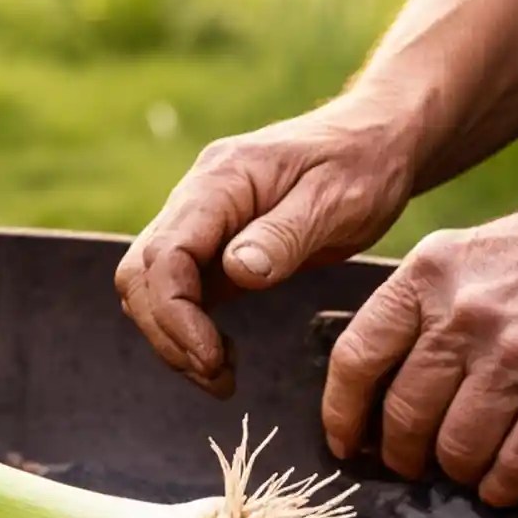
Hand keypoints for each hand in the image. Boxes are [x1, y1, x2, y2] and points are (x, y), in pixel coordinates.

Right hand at [114, 96, 421, 396]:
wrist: (376, 140)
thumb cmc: (363, 163)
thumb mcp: (338, 199)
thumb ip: (285, 235)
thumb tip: (237, 270)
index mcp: (222, 180)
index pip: (165, 253)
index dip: (175, 313)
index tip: (210, 357)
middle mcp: (197, 197)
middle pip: (141, 273)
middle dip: (166, 333)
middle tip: (215, 377)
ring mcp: (201, 222)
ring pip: (150, 286)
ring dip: (172, 337)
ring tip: (219, 376)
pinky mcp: (213, 246)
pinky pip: (178, 290)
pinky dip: (188, 329)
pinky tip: (223, 354)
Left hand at [322, 172, 517, 506]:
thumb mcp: (467, 257)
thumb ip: (423, 313)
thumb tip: (379, 393)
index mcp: (427, 275)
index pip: (356, 358)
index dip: (342, 413)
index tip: (345, 442)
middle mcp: (464, 314)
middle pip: (403, 414)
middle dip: (403, 454)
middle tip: (412, 464)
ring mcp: (516, 353)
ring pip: (457, 447)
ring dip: (457, 470)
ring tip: (465, 468)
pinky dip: (505, 485)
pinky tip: (502, 484)